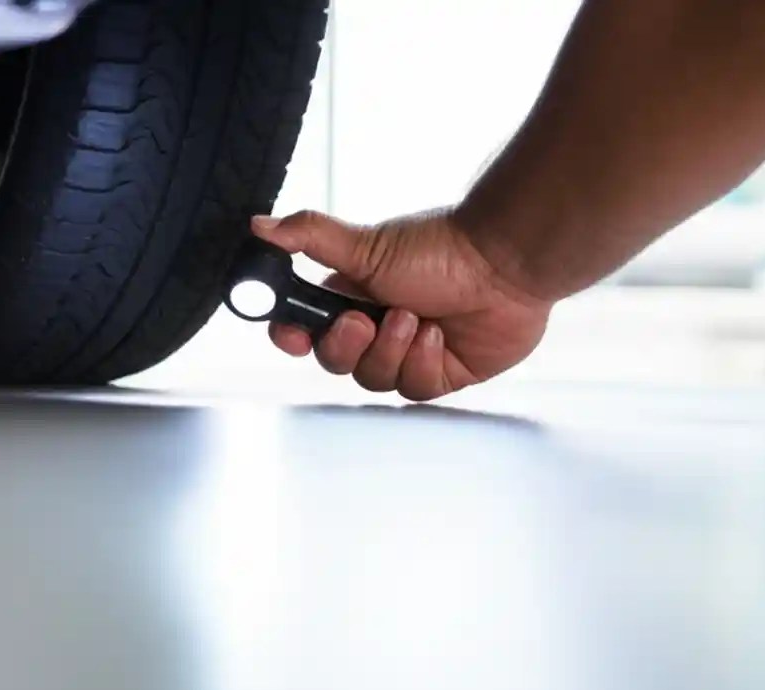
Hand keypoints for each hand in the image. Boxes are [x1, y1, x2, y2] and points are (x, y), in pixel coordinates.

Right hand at [252, 209, 551, 400]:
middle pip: (336, 361)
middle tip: (367, 320)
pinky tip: (442, 335)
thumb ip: (308, 237)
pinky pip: (415, 389)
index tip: (293, 336)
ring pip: (375, 379)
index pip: (305, 329)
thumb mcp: (365, 245)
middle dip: (349, 345)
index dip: (293, 338)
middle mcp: (377, 326)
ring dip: (392, 350)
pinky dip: (425, 363)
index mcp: (352, 296)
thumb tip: (258, 225)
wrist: (506, 264)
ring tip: (418, 319)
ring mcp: (410, 352)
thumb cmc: (441, 248)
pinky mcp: (444, 373)